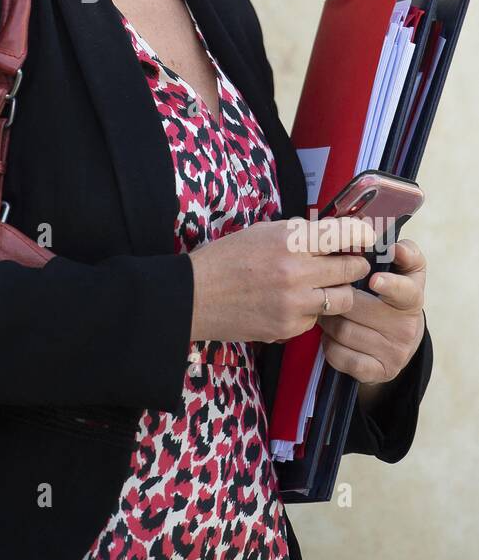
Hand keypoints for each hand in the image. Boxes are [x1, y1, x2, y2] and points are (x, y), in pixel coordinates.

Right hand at [189, 216, 375, 343]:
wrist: (194, 296)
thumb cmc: (226, 259)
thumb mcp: (262, 232)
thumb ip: (300, 234)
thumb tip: (334, 235)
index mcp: (289, 239)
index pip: (344, 233)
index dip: (361, 234)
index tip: (364, 237)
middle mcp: (296, 270)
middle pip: (352, 268)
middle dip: (354, 265)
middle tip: (348, 264)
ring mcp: (295, 302)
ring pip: (344, 299)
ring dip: (338, 291)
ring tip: (322, 286)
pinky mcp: (289, 327)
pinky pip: (318, 319)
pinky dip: (312, 312)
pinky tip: (293, 304)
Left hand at [317, 238, 425, 384]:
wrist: (399, 342)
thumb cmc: (392, 299)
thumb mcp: (405, 274)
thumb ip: (406, 254)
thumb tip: (397, 247)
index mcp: (412, 300)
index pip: (405, 292)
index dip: (391, 285)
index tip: (375, 280)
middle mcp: (407, 329)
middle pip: (357, 309)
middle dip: (336, 299)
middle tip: (324, 291)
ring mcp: (394, 353)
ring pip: (344, 331)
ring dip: (328, 321)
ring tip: (326, 312)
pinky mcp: (379, 372)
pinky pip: (341, 356)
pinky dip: (329, 345)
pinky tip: (331, 336)